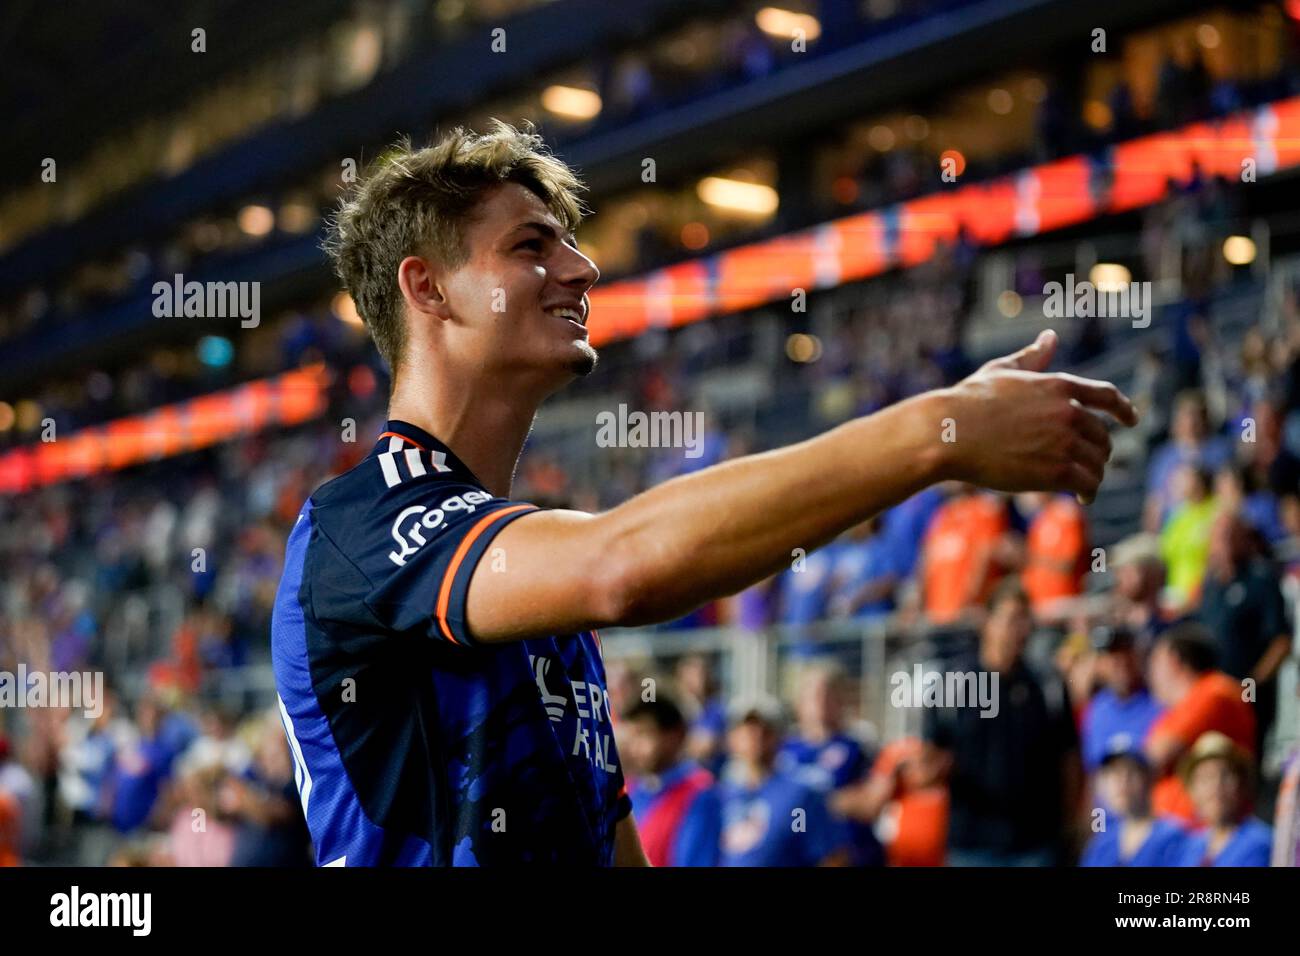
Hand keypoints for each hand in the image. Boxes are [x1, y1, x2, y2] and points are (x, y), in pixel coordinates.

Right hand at [938, 330, 1137, 502]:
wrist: (950, 433)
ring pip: (1098, 462)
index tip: (1132, 419)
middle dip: (1098, 452)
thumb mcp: (1001, 371)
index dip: (1123, 408)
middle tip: (1087, 465)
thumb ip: (1031, 357)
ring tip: (1083, 484)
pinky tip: (1082, 498)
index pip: (1106, 396)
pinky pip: (1088, 483)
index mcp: (1059, 386)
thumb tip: (1050, 337)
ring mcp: (1064, 442)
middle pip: (1102, 436)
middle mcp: (1069, 412)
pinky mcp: (1057, 471)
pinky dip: (1089, 492)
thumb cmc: (968, 401)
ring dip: (1094, 474)